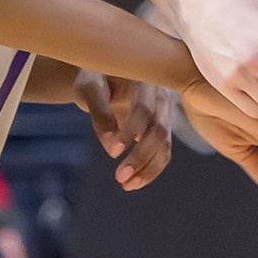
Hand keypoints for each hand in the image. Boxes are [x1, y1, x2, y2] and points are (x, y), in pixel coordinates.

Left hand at [73, 71, 179, 191]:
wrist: (106, 71)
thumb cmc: (94, 76)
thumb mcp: (90, 89)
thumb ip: (100, 115)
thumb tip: (112, 150)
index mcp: (146, 76)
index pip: (144, 108)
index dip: (130, 131)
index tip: (112, 153)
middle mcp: (163, 92)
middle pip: (159, 128)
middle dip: (141, 156)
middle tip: (119, 178)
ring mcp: (167, 109)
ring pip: (165, 143)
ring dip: (148, 168)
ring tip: (126, 185)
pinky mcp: (164, 124)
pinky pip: (164, 150)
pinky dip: (151, 168)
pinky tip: (134, 182)